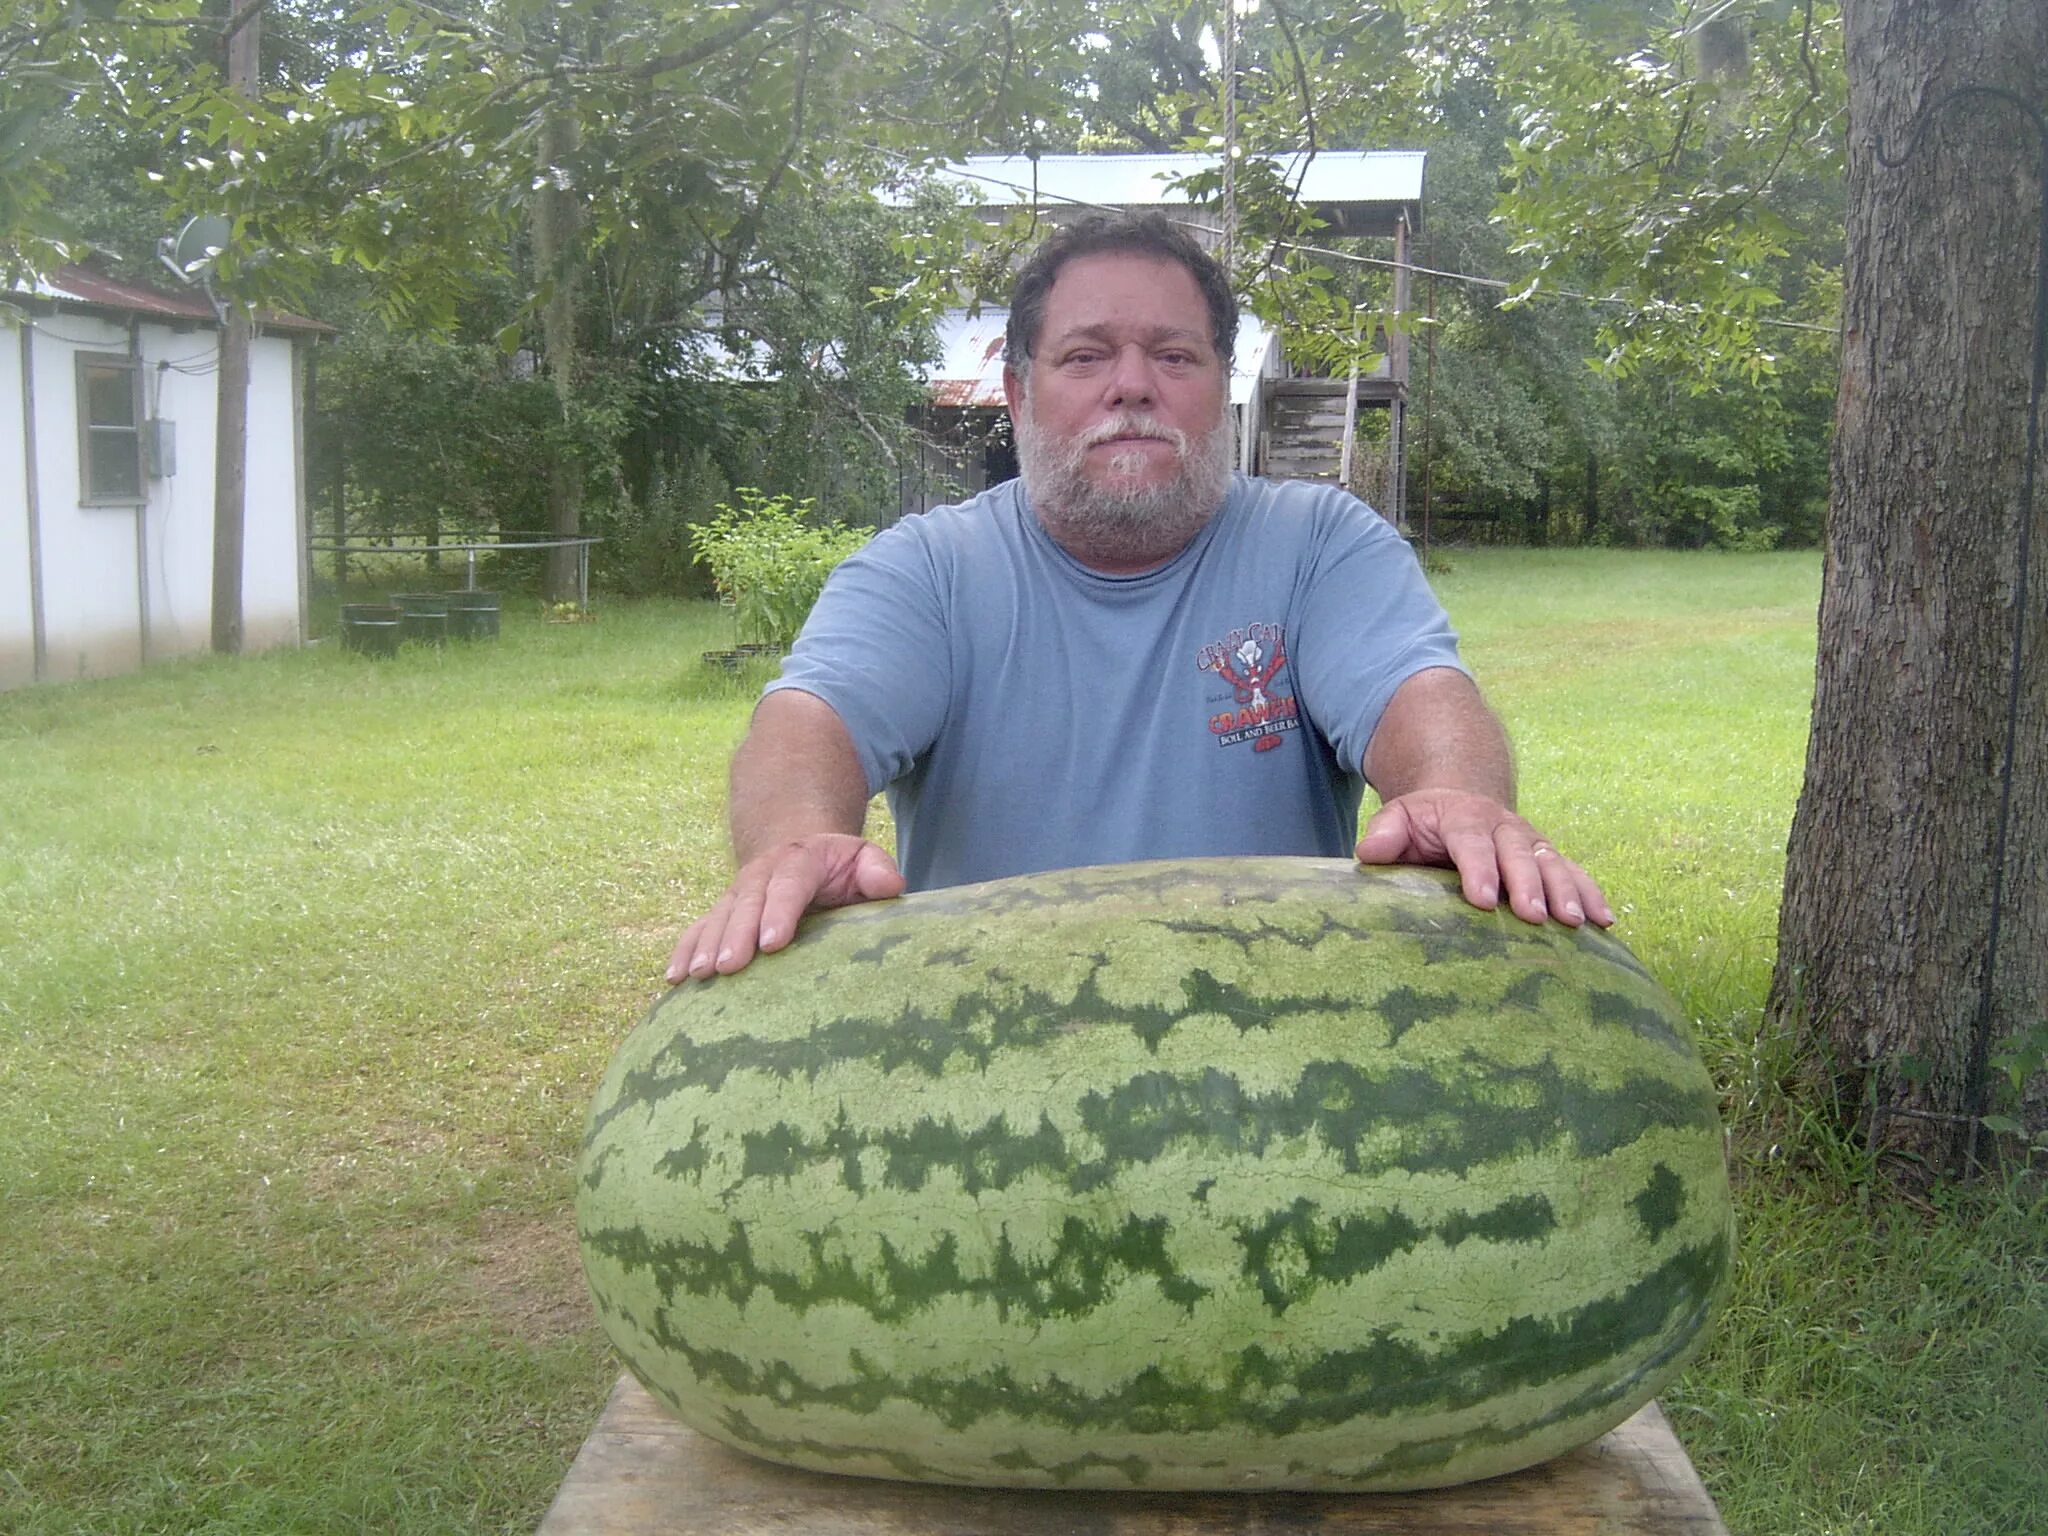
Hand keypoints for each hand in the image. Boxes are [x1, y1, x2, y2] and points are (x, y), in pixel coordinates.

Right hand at [666, 834, 905, 982]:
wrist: (799, 852)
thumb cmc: (840, 867)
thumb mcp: (863, 858)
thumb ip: (877, 870)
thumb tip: (889, 885)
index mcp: (799, 860)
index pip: (790, 884)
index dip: (779, 911)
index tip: (772, 943)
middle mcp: (761, 875)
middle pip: (746, 902)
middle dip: (736, 935)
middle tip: (729, 967)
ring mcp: (737, 894)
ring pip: (717, 917)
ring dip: (705, 946)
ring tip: (698, 976)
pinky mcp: (721, 914)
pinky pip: (697, 930)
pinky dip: (684, 952)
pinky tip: (674, 979)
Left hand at [1356, 791, 1612, 927]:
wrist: (1461, 799)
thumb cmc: (1424, 822)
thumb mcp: (1399, 818)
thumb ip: (1385, 833)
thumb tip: (1369, 852)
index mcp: (1464, 819)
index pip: (1471, 843)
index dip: (1478, 869)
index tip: (1482, 899)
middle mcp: (1504, 828)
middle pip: (1519, 854)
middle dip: (1528, 885)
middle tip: (1533, 917)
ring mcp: (1531, 843)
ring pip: (1553, 864)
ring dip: (1566, 892)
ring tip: (1576, 922)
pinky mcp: (1549, 859)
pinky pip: (1575, 873)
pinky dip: (1591, 894)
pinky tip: (1605, 921)